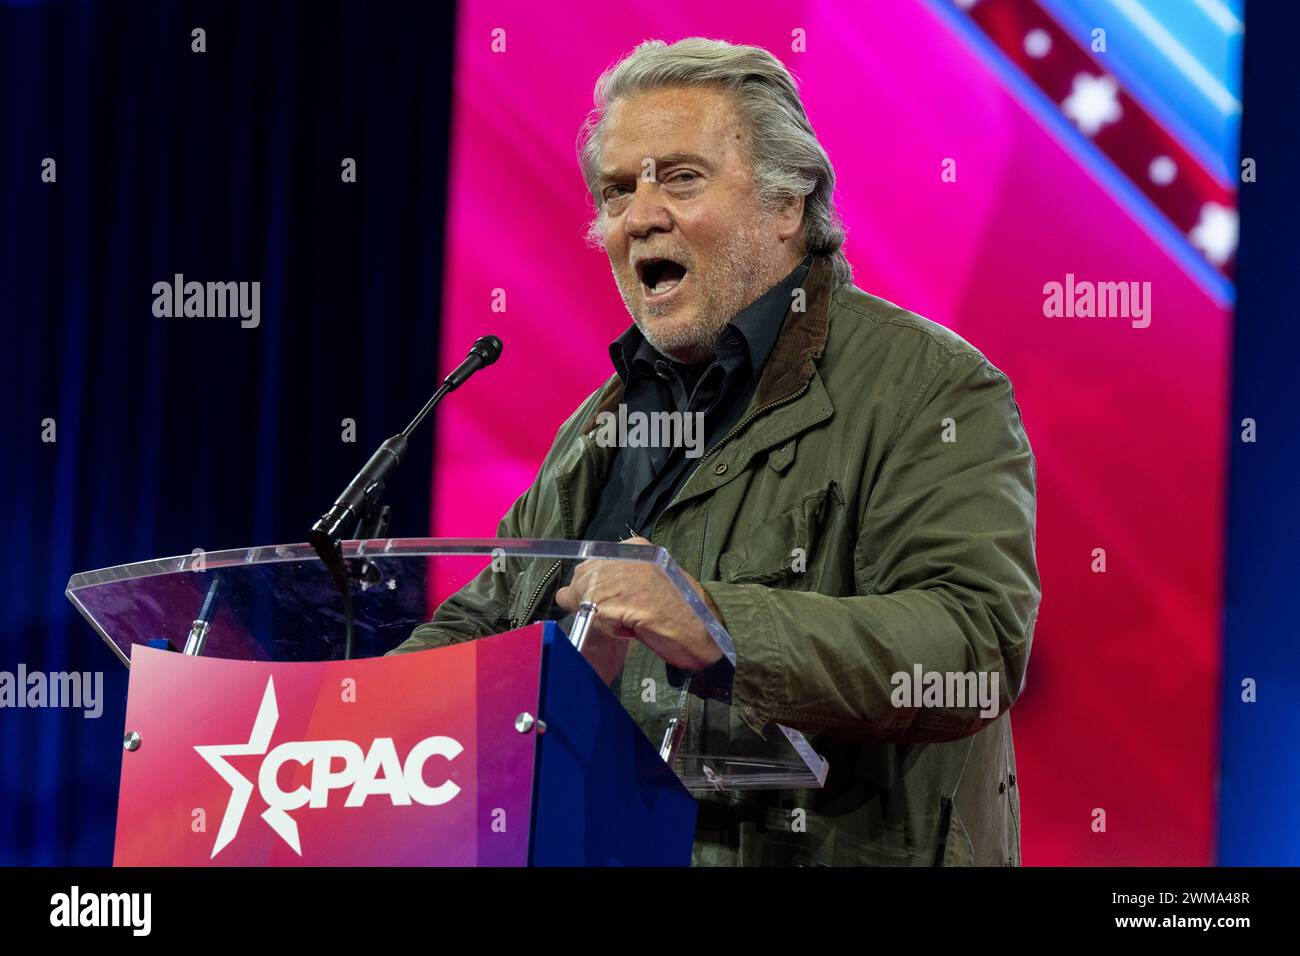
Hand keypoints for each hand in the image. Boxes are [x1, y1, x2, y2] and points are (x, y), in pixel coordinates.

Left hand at [555, 537, 725, 671]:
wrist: (705, 635)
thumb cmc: (676, 614)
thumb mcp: (638, 590)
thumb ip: (604, 586)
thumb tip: (563, 595)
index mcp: (636, 548)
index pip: (590, 563)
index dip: (592, 588)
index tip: (611, 602)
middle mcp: (630, 556)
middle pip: (584, 579)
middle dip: (593, 602)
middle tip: (624, 615)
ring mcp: (628, 575)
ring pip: (588, 599)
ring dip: (605, 618)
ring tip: (633, 621)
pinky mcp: (626, 600)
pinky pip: (598, 617)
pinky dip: (611, 629)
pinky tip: (634, 627)